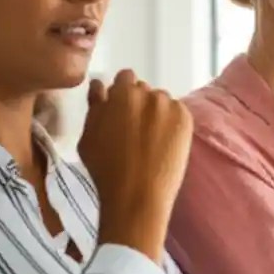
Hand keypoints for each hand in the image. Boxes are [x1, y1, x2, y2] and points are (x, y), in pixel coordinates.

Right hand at [78, 69, 192, 260]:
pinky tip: (163, 144)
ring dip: (156, 112)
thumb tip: (100, 84)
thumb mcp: (88, 137)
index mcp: (121, 93)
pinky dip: (172, 124)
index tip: (121, 112)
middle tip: (134, 130)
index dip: (121, 94)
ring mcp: (170, 106)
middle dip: (138, 103)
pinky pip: (177, 113)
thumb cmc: (106, 170)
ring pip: (162, 101)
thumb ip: (95, 106)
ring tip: (150, 140)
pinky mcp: (185, 120)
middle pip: (144, 89)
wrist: (138, 196)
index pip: (124, 77)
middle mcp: (148, 93)